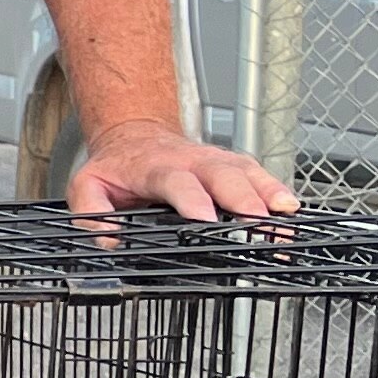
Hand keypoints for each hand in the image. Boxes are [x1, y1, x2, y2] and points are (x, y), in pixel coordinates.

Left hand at [67, 116, 297, 222]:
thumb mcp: (87, 187)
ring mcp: (217, 162)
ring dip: (268, 193)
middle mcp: (192, 161)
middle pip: (222, 175)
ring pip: (247, 172)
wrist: (134, 136)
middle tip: (259, 222)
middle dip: (243, 197)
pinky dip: (276, 191)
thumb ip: (92, 213)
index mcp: (156, 167)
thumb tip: (110, 240)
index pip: (176, 181)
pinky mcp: (234, 167)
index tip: (205, 219)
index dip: (192, 199)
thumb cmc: (116, 168)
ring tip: (285, 216)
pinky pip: (259, 176)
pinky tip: (290, 210)